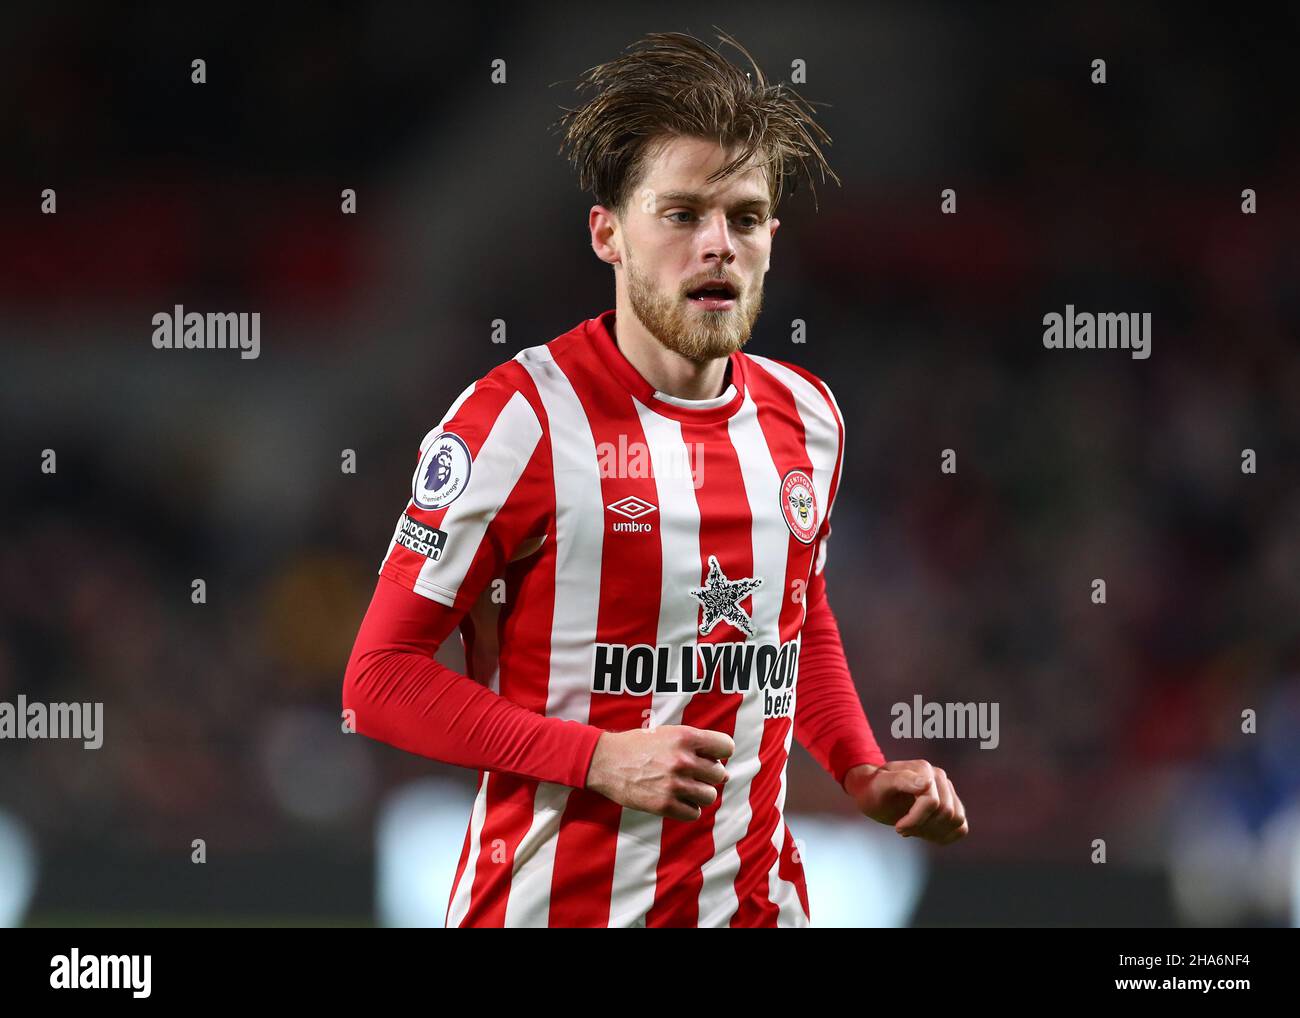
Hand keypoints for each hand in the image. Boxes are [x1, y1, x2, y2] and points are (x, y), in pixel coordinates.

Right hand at [585, 726, 733, 821]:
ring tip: (684, 787)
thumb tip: (726, 774)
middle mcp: (682, 760)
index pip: (726, 746)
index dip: (720, 752)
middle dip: (709, 775)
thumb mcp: (668, 734)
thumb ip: (697, 747)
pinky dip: (688, 809)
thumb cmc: (639, 745)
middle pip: (720, 774)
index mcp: (685, 737)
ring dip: (700, 793)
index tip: (710, 757)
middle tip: (692, 773)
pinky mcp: (664, 805)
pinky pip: (694, 813)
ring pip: (709, 795)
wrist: (605, 762)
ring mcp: (674, 784)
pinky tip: (677, 800)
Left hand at [844, 760, 967, 844]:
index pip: (932, 802)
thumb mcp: (880, 786)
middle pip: (946, 813)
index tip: (897, 828)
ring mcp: (948, 791)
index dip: (916, 820)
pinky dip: (945, 836)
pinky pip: (962, 827)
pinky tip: (925, 833)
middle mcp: (939, 777)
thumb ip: (900, 780)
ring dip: (934, 832)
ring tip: (913, 830)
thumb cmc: (873, 789)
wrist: (873, 793)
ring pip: (957, 820)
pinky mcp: (952, 805)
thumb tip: (927, 783)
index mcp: (923, 769)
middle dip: (923, 827)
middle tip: (902, 829)